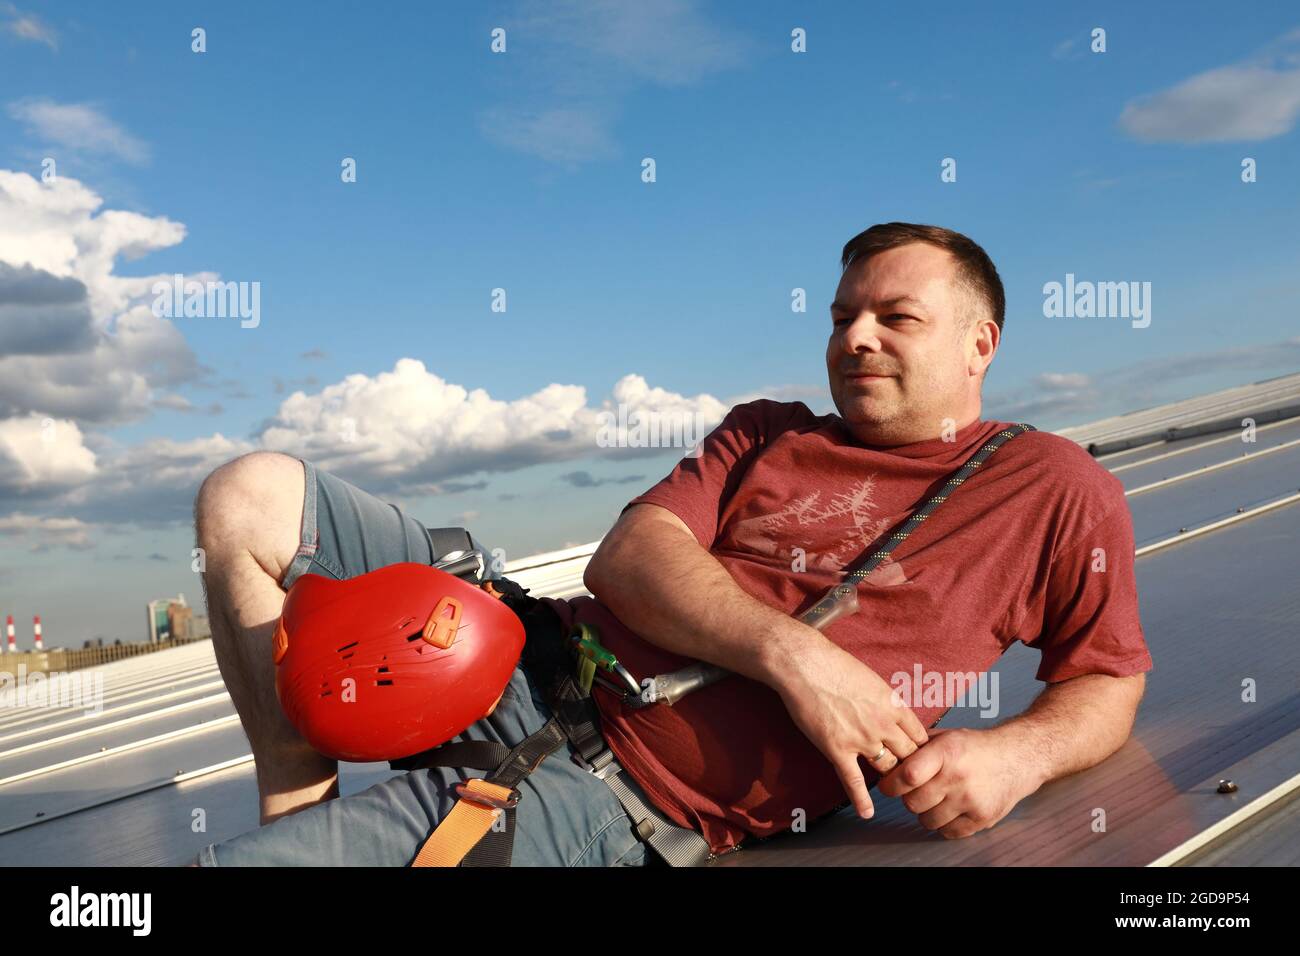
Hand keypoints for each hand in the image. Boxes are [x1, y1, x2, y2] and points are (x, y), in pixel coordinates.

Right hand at [770, 630, 928, 819]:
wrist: (805, 665)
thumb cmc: (834, 665)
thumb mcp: (871, 680)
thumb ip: (884, 701)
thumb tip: (888, 712)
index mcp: (893, 704)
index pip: (920, 735)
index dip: (920, 748)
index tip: (917, 755)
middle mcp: (883, 724)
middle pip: (909, 755)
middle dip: (911, 766)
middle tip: (909, 776)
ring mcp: (861, 739)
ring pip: (888, 768)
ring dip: (890, 777)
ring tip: (892, 788)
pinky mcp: (837, 749)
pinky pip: (853, 781)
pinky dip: (861, 799)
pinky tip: (867, 813)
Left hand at [875, 727, 1039, 838]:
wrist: (1018, 757)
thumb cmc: (977, 746)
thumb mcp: (947, 736)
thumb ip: (917, 745)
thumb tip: (887, 756)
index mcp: (946, 753)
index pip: (907, 776)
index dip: (891, 784)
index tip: (888, 785)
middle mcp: (958, 778)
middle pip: (913, 802)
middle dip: (909, 797)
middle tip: (917, 790)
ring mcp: (971, 800)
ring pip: (927, 820)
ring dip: (926, 812)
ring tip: (936, 798)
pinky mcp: (982, 818)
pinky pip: (947, 832)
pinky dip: (944, 824)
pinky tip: (950, 809)